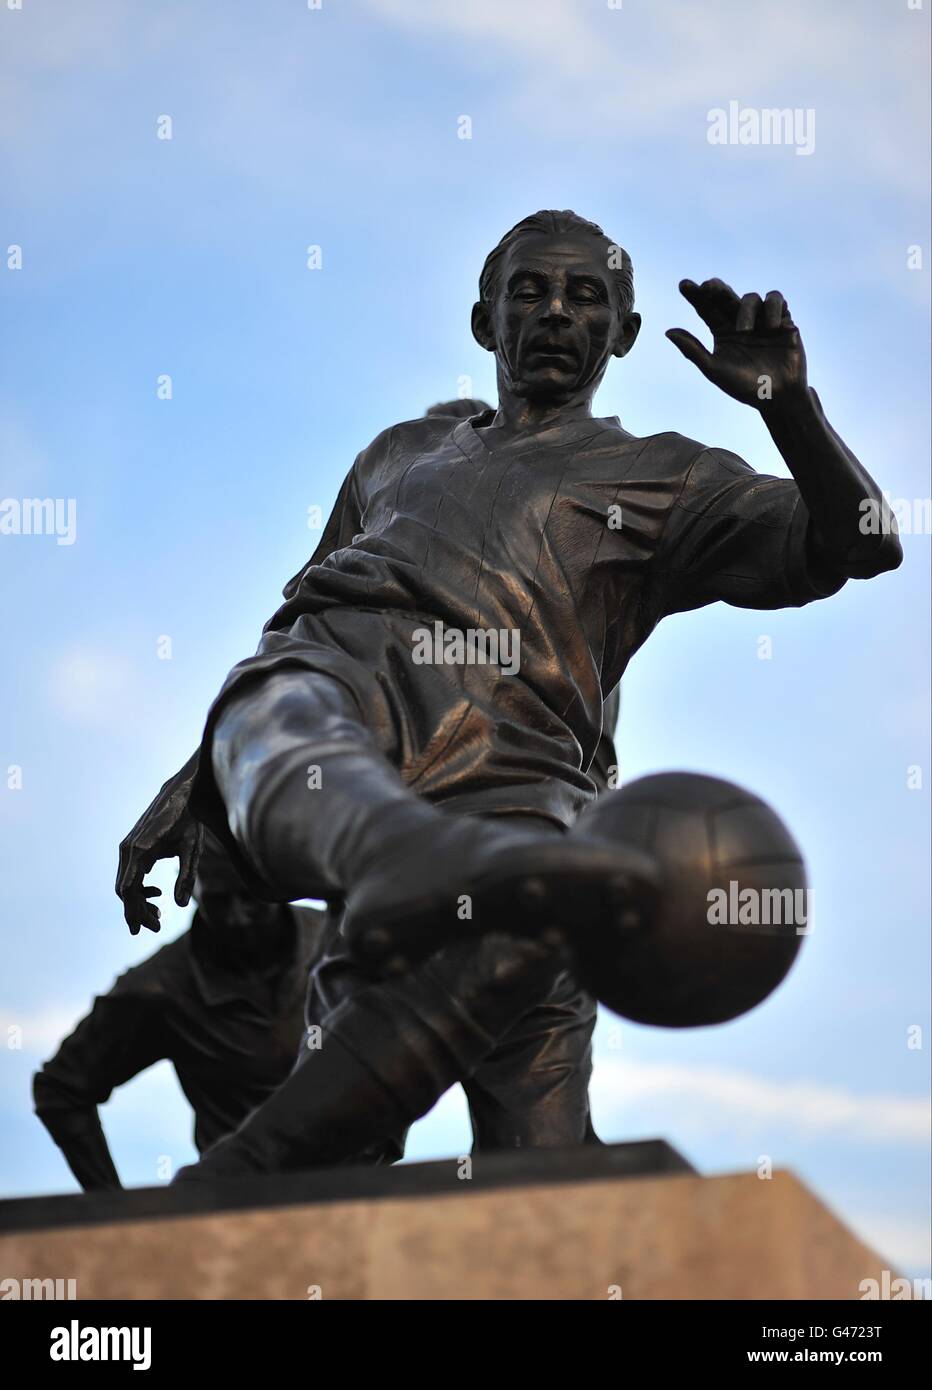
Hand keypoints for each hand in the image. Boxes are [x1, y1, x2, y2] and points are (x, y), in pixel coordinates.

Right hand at [116, 760, 202, 934]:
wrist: (182, 792)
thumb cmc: (189, 819)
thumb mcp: (193, 847)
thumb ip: (186, 875)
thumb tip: (178, 905)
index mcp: (140, 849)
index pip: (129, 889)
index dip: (133, 912)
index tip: (141, 930)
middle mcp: (128, 848)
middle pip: (124, 891)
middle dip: (138, 912)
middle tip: (158, 926)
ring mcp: (127, 847)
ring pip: (125, 884)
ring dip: (138, 902)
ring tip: (159, 914)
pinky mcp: (132, 847)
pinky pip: (129, 874)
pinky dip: (138, 889)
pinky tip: (157, 893)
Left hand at [666, 279, 807, 408]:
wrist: (778, 397)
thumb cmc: (744, 387)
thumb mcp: (715, 370)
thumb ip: (693, 351)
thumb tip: (668, 331)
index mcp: (721, 332)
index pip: (705, 309)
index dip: (695, 296)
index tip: (683, 285)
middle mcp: (740, 321)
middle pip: (725, 296)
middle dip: (715, 288)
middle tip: (708, 286)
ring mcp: (761, 319)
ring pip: (751, 298)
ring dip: (745, 310)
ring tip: (744, 331)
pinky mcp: (782, 319)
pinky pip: (776, 300)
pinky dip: (772, 308)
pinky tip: (770, 326)